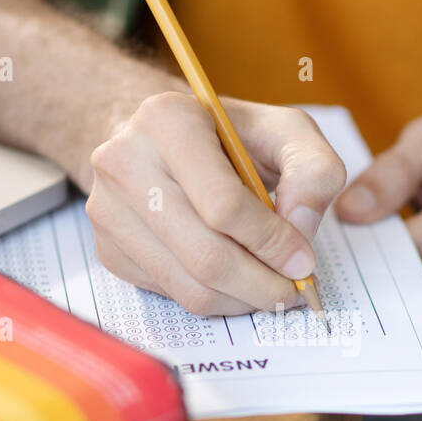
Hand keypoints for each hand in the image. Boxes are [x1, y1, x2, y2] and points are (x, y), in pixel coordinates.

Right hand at [84, 91, 346, 315]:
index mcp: (167, 120)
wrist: (161, 142)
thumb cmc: (229, 137)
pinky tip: (235, 280)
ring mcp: (108, 209)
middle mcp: (124, 162)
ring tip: (271, 288)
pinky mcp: (108, 248)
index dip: (272, 242)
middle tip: (294, 292)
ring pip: (189, 286)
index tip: (303, 260)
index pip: (224, 204)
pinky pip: (171, 294)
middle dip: (261, 284)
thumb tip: (300, 228)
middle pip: (205, 255)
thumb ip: (313, 170)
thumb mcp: (286, 132)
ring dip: (242, 300)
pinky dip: (215, 300)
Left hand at [335, 117, 421, 357]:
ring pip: (412, 318)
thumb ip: (391, 170)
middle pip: (406, 287)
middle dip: (376, 274)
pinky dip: (408, 324)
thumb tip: (350, 211)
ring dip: (389, 300)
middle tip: (359, 256)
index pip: (402, 245)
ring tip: (383, 271)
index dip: (368, 241)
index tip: (349, 232)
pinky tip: (400, 296)